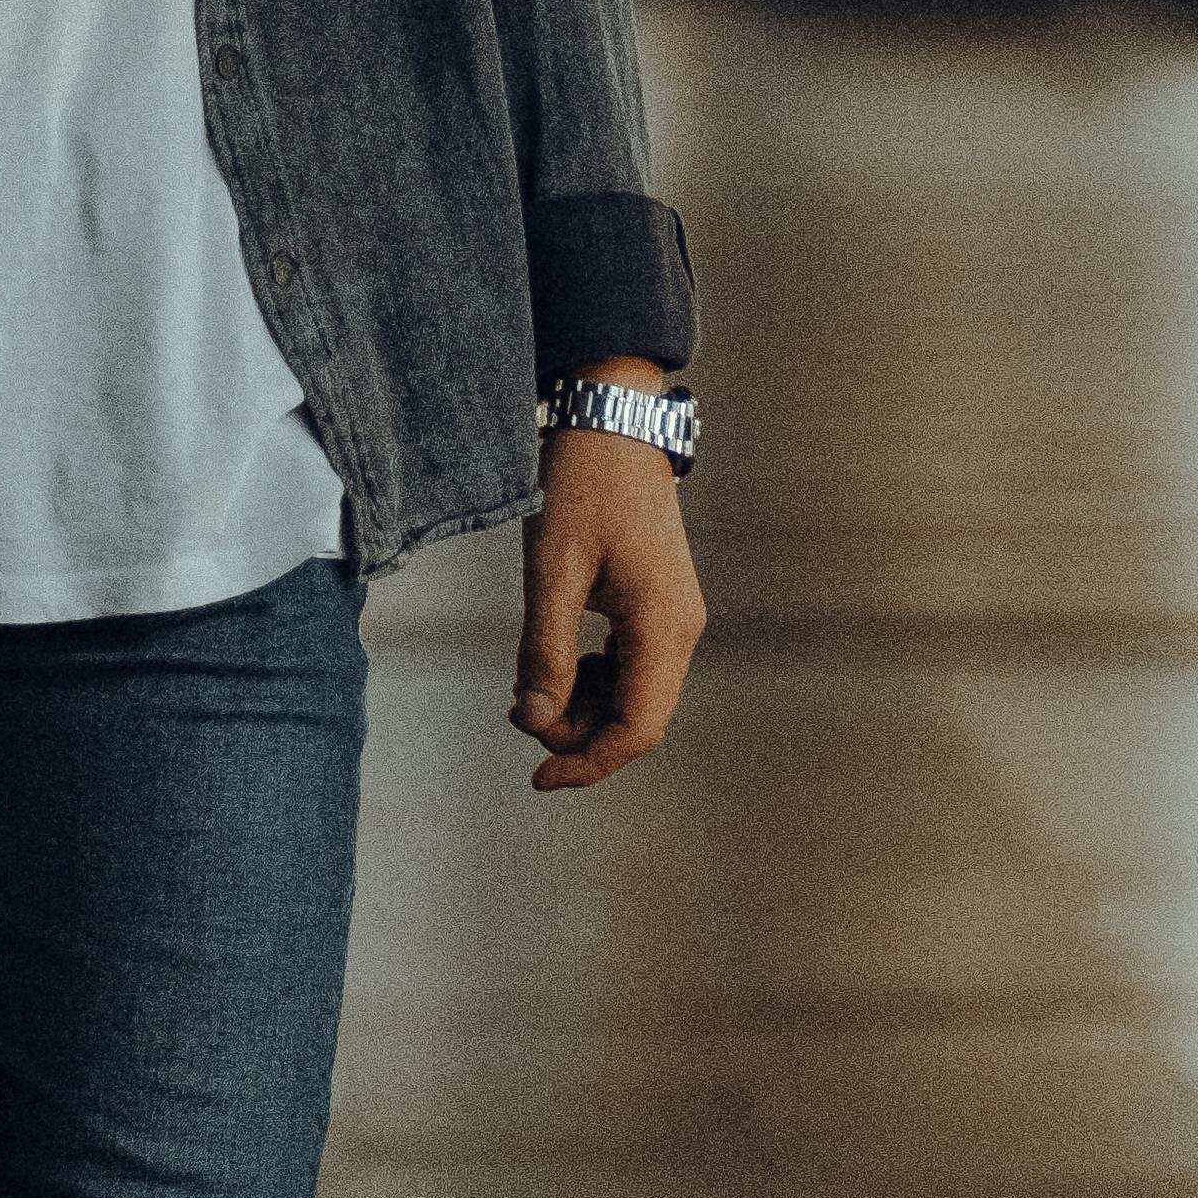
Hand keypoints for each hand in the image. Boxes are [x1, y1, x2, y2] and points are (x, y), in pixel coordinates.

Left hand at [509, 396, 702, 794]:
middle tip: (518, 711)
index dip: (588, 762)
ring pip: (632, 694)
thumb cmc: (582, 485)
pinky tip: (553, 663)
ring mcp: (672, 617)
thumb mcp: (552, 571)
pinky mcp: (657, 603)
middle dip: (577, 731)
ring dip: (581, 705)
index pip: (637, 729)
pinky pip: (628, 664)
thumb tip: (534, 721)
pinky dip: (590, 677)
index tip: (538, 777)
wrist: (612, 420)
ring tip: (528, 686)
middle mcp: (679, 629)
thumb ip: (543, 652)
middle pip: (637, 718)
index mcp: (662, 628)